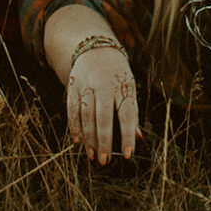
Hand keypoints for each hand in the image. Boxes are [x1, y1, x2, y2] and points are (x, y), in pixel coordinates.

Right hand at [66, 46, 139, 165]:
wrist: (95, 48)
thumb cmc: (116, 75)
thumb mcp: (128, 88)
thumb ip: (132, 113)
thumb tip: (138, 139)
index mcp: (122, 87)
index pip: (127, 114)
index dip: (128, 134)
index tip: (128, 155)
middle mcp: (104, 85)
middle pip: (104, 116)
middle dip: (104, 140)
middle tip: (105, 161)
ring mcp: (87, 85)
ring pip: (87, 115)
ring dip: (89, 138)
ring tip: (92, 156)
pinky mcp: (73, 86)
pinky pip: (72, 109)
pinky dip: (74, 126)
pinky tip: (78, 141)